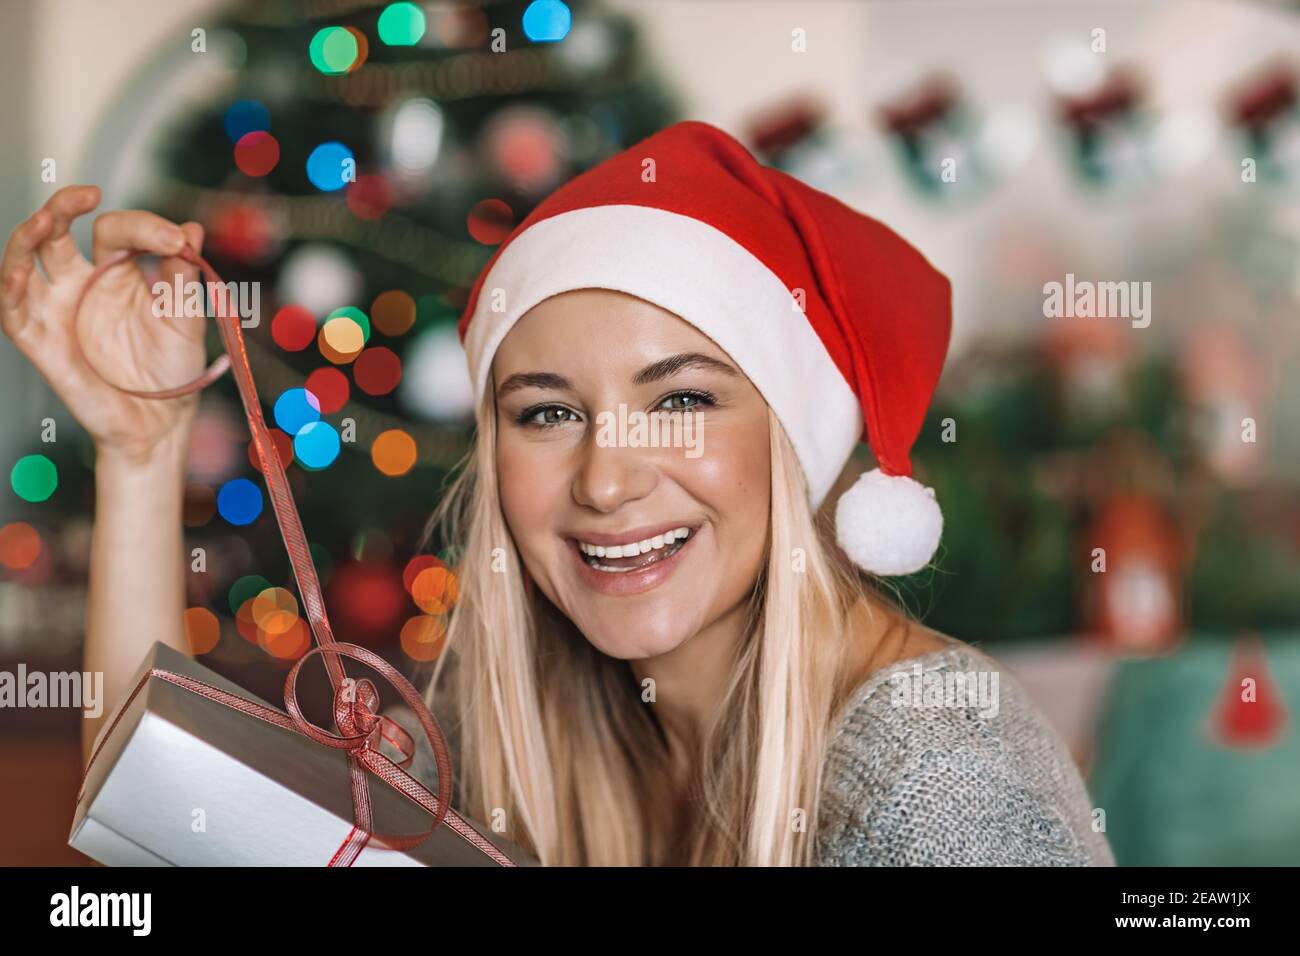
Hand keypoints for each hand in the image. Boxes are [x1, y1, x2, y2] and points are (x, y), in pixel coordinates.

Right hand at [1, 185, 208, 461]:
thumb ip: (183, 277)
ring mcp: (58, 309)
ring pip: (25, 260)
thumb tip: (193, 229)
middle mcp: (82, 283)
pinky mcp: (41, 341)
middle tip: (88, 193)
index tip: (178, 242)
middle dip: (64, 206)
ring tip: (48, 221)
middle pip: (57, 231)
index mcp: (118, 272)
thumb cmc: (173, 370)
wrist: (162, 420)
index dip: (145, 227)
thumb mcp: (185, 319)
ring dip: (28, 236)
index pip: (116, 230)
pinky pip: (13, 311)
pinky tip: (20, 275)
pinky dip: (10, 290)